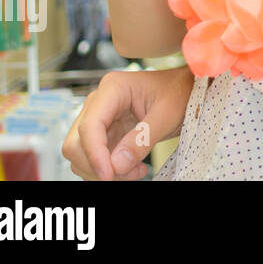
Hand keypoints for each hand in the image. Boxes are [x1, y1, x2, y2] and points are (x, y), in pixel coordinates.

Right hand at [61, 66, 194, 179]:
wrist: (186, 90)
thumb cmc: (180, 92)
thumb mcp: (168, 115)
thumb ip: (142, 139)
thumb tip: (117, 166)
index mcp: (113, 88)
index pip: (90, 126)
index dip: (95, 154)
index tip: (108, 175)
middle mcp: (99, 102)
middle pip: (76, 143)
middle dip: (98, 165)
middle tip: (129, 175)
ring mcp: (100, 118)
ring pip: (81, 154)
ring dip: (104, 170)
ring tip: (136, 171)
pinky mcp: (105, 133)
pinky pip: (94, 158)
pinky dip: (109, 169)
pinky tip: (133, 168)